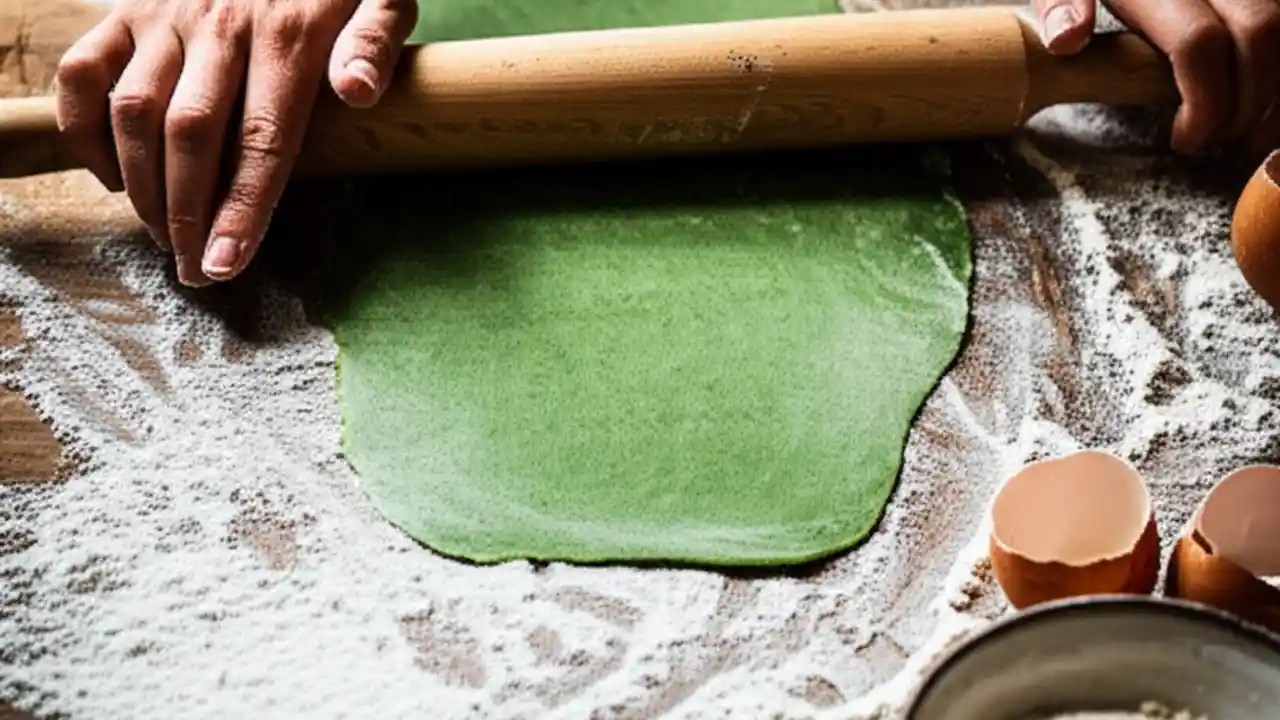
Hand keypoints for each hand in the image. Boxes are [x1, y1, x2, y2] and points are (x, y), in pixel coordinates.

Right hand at [55, 0, 418, 286]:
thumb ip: (375, 41)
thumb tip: (358, 93)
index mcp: (288, 34)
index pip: (263, 140)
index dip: (243, 209)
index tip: (224, 265)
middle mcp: (219, 24)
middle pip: (192, 136)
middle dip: (187, 213)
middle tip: (192, 269)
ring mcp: (165, 16)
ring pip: (134, 112)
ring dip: (141, 185)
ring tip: (162, 235)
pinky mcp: (128, 10)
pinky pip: (84, 73)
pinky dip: (85, 131)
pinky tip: (114, 176)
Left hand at [1033, 0, 1279, 155]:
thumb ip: (1061, 4)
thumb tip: (1067, 41)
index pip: (1197, 44)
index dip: (1203, 104)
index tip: (1186, 141)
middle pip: (1261, 34)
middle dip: (1250, 102)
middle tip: (1222, 140)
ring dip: (1279, 92)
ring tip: (1253, 133)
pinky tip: (1269, 107)